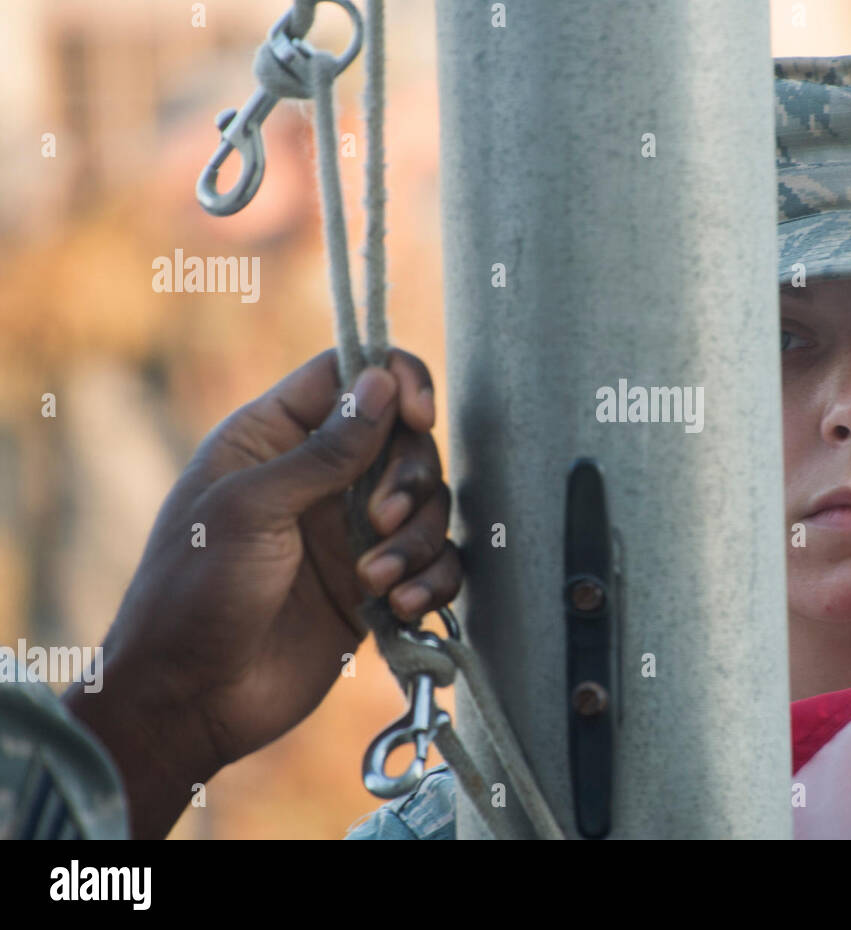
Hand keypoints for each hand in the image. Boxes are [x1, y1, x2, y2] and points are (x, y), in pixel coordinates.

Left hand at [64, 348, 462, 837]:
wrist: (191, 701)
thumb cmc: (195, 594)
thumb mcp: (251, 509)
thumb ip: (324, 449)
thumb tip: (381, 381)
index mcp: (273, 438)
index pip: (349, 375)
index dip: (395, 381)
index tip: (417, 417)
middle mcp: (318, 477)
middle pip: (404, 441)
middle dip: (408, 480)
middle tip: (380, 522)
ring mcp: (349, 532)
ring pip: (427, 505)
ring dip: (418, 540)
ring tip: (378, 583)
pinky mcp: (375, 585)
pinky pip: (433, 563)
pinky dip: (431, 581)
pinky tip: (400, 607)